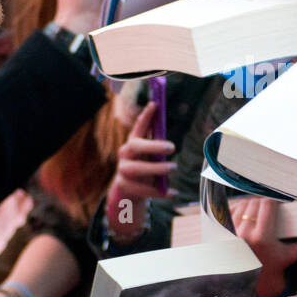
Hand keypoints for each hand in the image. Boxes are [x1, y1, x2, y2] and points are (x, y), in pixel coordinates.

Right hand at [105, 102, 173, 243]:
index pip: (138, 127)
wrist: (127, 192)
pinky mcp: (125, 186)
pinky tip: (173, 193)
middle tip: (173, 147)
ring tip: (174, 167)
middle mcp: (125, 154)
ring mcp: (123, 170)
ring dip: (157, 168)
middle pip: (135, 146)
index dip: (145, 116)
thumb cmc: (144, 168)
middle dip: (153, 145)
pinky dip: (160, 191)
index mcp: (133, 143)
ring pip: (137, 168)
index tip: (155, 104)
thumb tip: (170, 136)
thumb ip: (157, 146)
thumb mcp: (149, 156)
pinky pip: (143, 189)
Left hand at [232, 197, 296, 296]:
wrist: (247, 283)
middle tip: (268, 207)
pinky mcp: (220, 233)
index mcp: (262, 237)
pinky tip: (243, 214)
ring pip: (241, 205)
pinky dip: (236, 209)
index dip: (272, 201)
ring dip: (249, 205)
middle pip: (254, 203)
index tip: (276, 204)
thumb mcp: (290, 256)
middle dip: (261, 203)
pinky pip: (228, 211)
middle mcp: (244, 234)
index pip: (266, 204)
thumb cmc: (270, 268)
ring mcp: (230, 233)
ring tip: (256, 211)